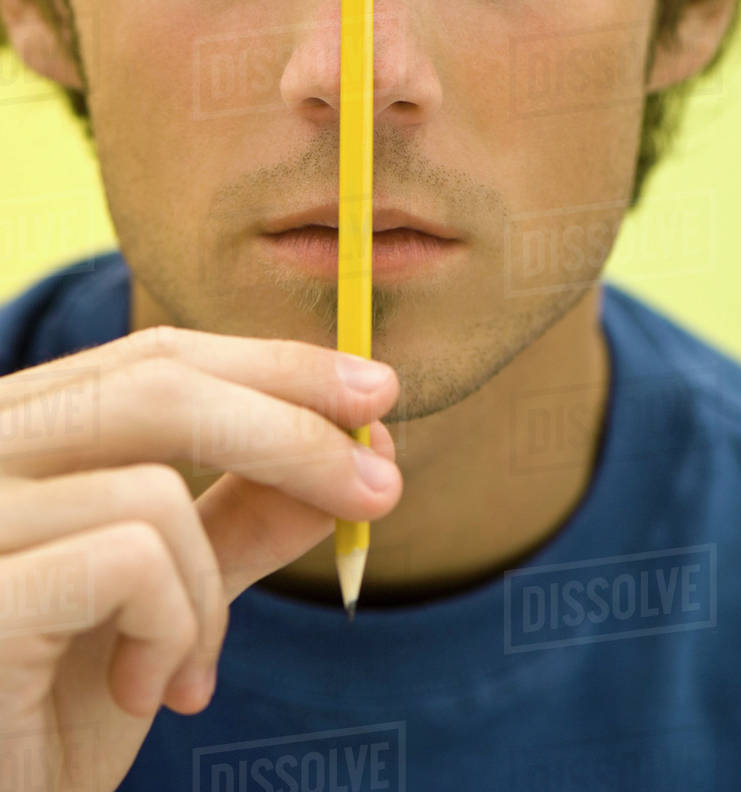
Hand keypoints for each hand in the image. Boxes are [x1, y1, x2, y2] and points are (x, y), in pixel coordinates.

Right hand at [0, 325, 401, 790]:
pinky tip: (142, 693)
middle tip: (381, 484)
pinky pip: (131, 564)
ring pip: (153, 489)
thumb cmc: (57, 705)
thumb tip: (364, 450)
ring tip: (185, 676)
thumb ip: (243, 518)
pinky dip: (172, 633)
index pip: (154, 359)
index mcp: (18, 431)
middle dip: (292, 428)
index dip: (273, 366)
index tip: (373, 390)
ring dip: (207, 593)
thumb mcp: (169, 594)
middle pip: (157, 384)